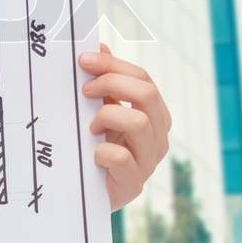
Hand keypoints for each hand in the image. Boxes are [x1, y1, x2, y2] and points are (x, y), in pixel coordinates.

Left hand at [79, 42, 170, 211]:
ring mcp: (148, 162)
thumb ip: (103, 84)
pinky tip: (92, 155)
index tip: (83, 61)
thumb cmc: (93, 149)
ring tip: (90, 128)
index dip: (113, 65)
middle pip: (147, 94)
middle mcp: (158, 137)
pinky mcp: (132, 184)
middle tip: (84, 91)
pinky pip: (121, 157)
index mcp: (154, 115)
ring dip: (107, 117)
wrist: (84, 196)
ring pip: (139, 122)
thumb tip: (98, 46)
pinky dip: (102, 151)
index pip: (143, 79)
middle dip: (111, 84)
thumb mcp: (98, 114)